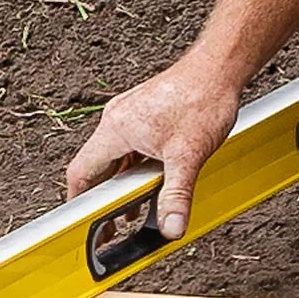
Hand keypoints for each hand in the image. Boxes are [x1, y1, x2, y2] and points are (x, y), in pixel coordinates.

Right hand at [65, 52, 245, 239]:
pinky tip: (151, 186)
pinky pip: (130, 150)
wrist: (218, 70)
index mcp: (116, 128)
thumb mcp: (187, 156)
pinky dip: (135, 172)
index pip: (81, 172)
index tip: (83, 224)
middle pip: (96, 168)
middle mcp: (117, 120)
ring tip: (132, 213)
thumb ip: (176, 196)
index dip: (79, 202)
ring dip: (121, 187)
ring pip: (115, 160)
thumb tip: (170, 227)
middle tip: (111, 227)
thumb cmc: (201, 99)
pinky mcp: (145, 117)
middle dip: (102, 200)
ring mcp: (130, 117)